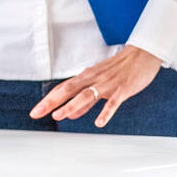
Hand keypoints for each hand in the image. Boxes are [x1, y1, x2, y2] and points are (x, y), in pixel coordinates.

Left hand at [28, 45, 161, 127]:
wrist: (142, 54)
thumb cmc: (119, 69)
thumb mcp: (98, 83)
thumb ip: (84, 101)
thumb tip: (69, 114)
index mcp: (86, 77)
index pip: (62, 89)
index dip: (47, 100)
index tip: (35, 112)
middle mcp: (93, 79)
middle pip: (67, 90)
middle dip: (50, 102)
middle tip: (36, 113)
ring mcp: (107, 84)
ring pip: (86, 95)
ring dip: (72, 105)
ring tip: (59, 116)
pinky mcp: (122, 89)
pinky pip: (113, 102)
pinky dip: (105, 112)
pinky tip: (99, 122)